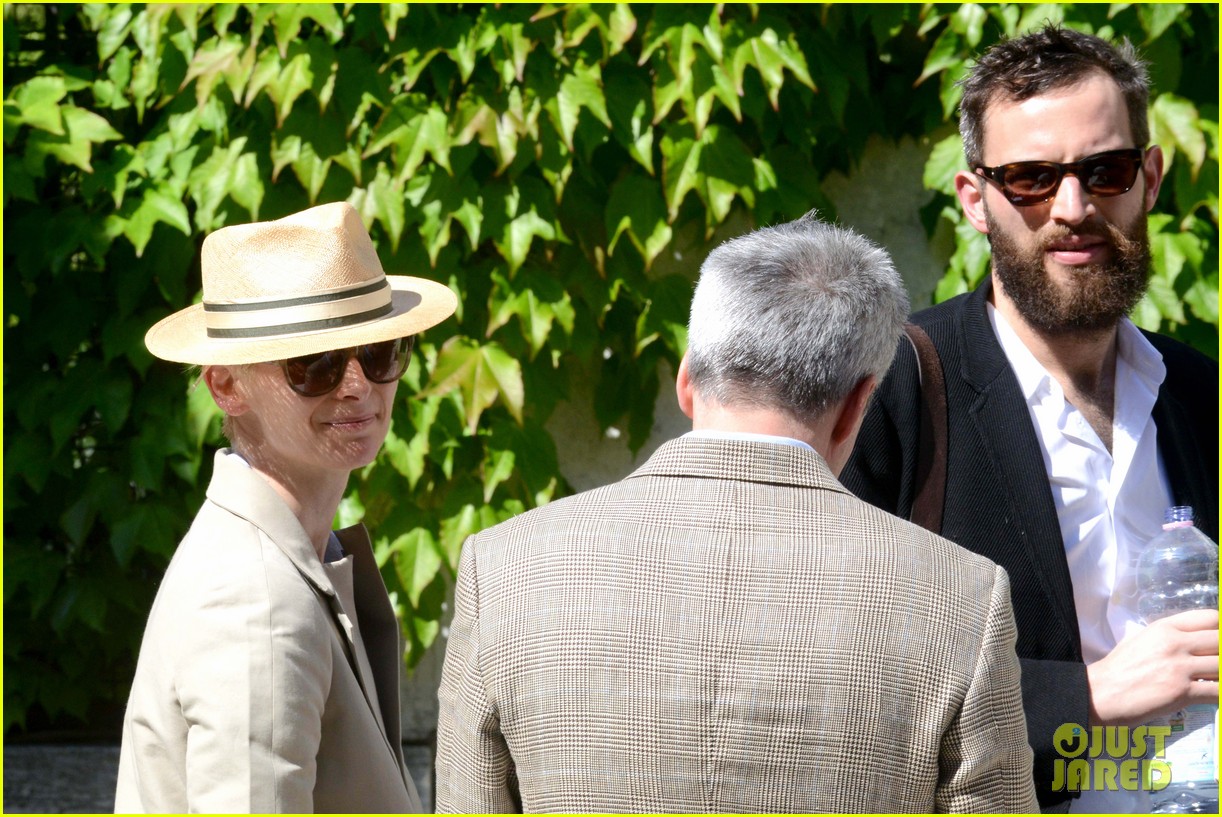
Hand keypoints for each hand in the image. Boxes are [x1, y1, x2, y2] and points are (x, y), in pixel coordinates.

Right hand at [1086, 609, 1218, 726]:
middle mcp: (1175, 643)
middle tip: (1214, 665)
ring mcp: (1180, 667)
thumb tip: (1194, 643)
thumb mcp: (1141, 639)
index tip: (1217, 644)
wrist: (1101, 693)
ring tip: (1215, 680)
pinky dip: (1221, 695)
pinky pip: (1219, 691)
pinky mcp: (1183, 692)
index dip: (1221, 631)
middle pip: (1221, 640)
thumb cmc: (1118, 668)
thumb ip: (1169, 636)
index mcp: (1165, 627)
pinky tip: (1216, 696)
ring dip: (1221, 674)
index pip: (1211, 618)